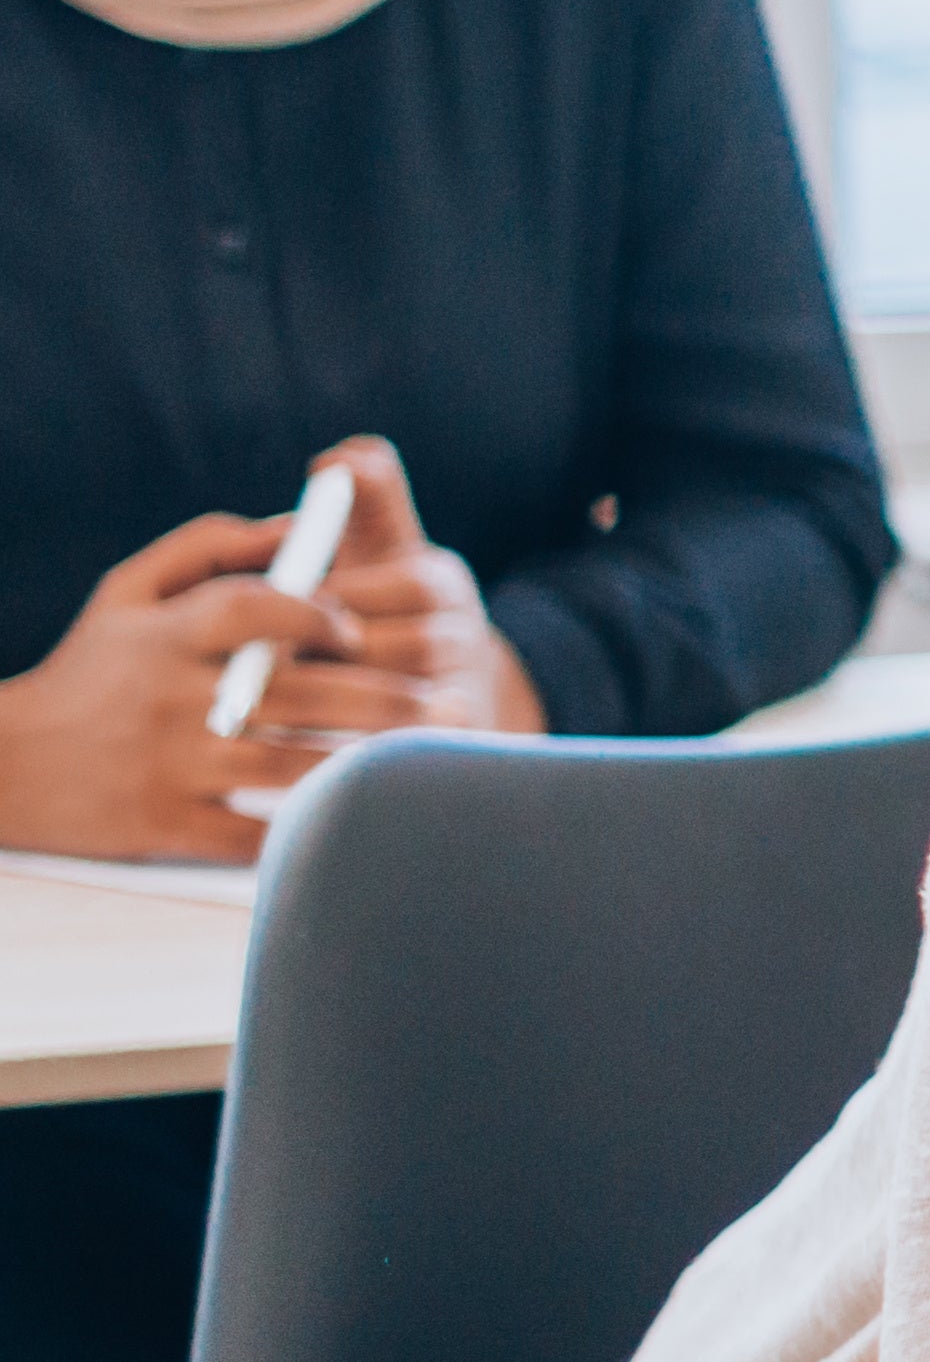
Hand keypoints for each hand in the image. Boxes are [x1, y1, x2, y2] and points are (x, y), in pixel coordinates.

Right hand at [0, 438, 536, 860]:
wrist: (5, 763)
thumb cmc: (92, 668)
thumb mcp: (129, 592)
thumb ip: (213, 547)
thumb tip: (304, 526)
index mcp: (163, 634)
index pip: (247, 609)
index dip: (312, 613)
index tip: (357, 627)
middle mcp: (167, 697)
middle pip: (292, 694)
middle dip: (383, 700)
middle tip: (453, 701)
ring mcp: (166, 765)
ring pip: (284, 766)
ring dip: (362, 763)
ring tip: (427, 757)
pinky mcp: (162, 825)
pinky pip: (250, 835)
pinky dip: (303, 830)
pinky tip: (357, 820)